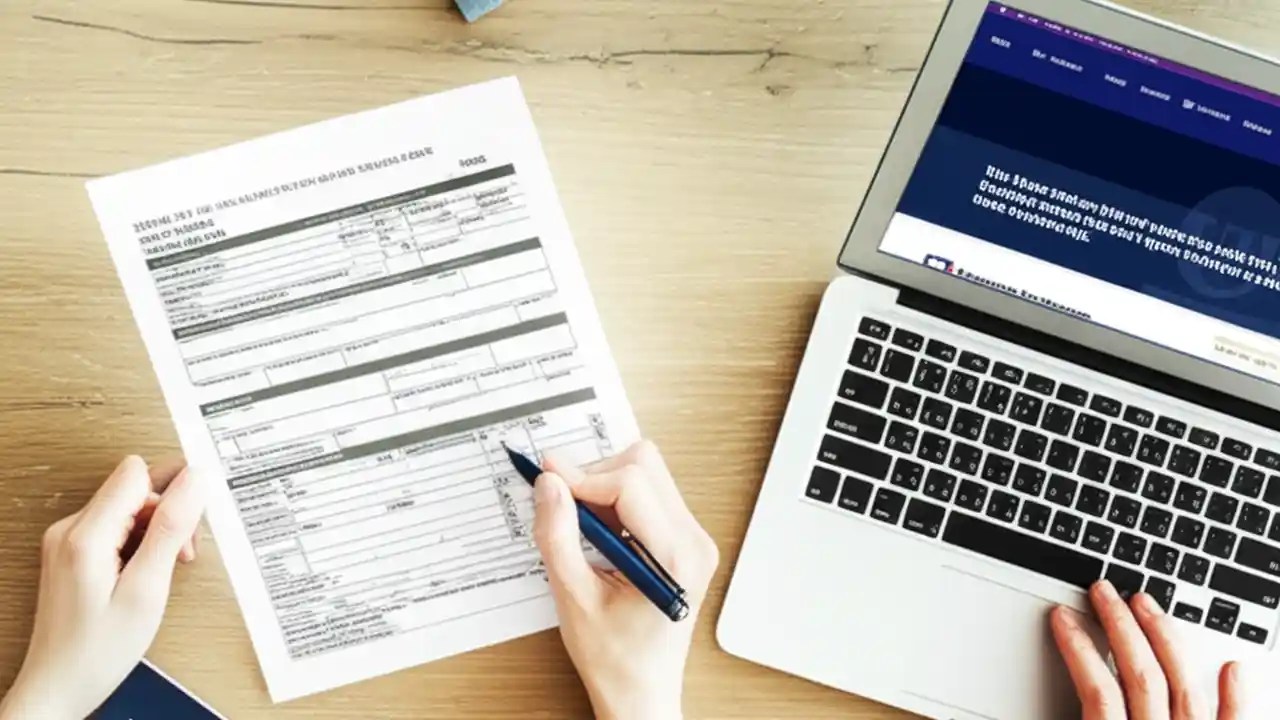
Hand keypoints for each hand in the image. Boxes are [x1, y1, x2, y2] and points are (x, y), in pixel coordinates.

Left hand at [0, 456, 205, 719]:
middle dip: (166, 516)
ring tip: (160, 570)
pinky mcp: (71, 551)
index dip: (170, 496)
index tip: (184, 528)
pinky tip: (143, 573)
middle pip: (133, 489)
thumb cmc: (97, 651)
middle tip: (177, 556)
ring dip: (154, 532)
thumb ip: (170, 529)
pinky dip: (137, 544)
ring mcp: (66, 540)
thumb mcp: (147, 590)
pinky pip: (114, 526)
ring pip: (127, 507)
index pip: (137, 474)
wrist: (59, 685)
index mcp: (85, 536)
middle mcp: (68, 530)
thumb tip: (194, 482)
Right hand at [532, 441, 718, 719]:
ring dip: (605, 488)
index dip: (581, 476)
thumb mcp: (574, 598)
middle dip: (595, 476)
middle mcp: (695, 540)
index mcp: (676, 556)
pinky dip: (616, 502)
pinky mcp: (684, 538)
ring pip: (647, 473)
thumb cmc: (614, 658)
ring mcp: (694, 538)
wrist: (642, 692)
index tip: (544, 480)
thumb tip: (549, 484)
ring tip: (583, 531)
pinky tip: (600, 537)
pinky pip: (650, 494)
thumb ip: (558, 537)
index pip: (629, 484)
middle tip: (562, 507)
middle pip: (643, 465)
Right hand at [1051, 580, 1249, 718]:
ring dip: (1165, 641)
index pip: (1097, 691)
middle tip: (1103, 593)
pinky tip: (1231, 668)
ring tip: (1146, 606)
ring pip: (1182, 687)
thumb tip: (1020, 708)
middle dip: (1119, 626)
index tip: (1063, 618)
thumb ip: (1057, 715)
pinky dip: (1233, 696)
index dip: (1077, 649)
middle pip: (1140, 675)